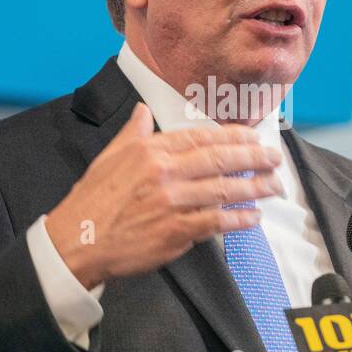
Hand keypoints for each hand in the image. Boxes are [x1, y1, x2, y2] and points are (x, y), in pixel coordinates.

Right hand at [45, 103, 283, 287]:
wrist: (76, 240)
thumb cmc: (92, 200)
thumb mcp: (109, 156)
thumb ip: (133, 132)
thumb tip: (143, 111)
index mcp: (151, 150)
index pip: (202, 137)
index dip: (233, 135)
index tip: (254, 136)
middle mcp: (164, 172)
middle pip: (220, 159)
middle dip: (253, 157)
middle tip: (275, 158)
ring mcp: (172, 202)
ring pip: (224, 189)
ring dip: (254, 187)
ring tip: (274, 185)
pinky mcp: (175, 231)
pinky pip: (216, 221)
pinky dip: (239, 219)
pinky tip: (253, 216)